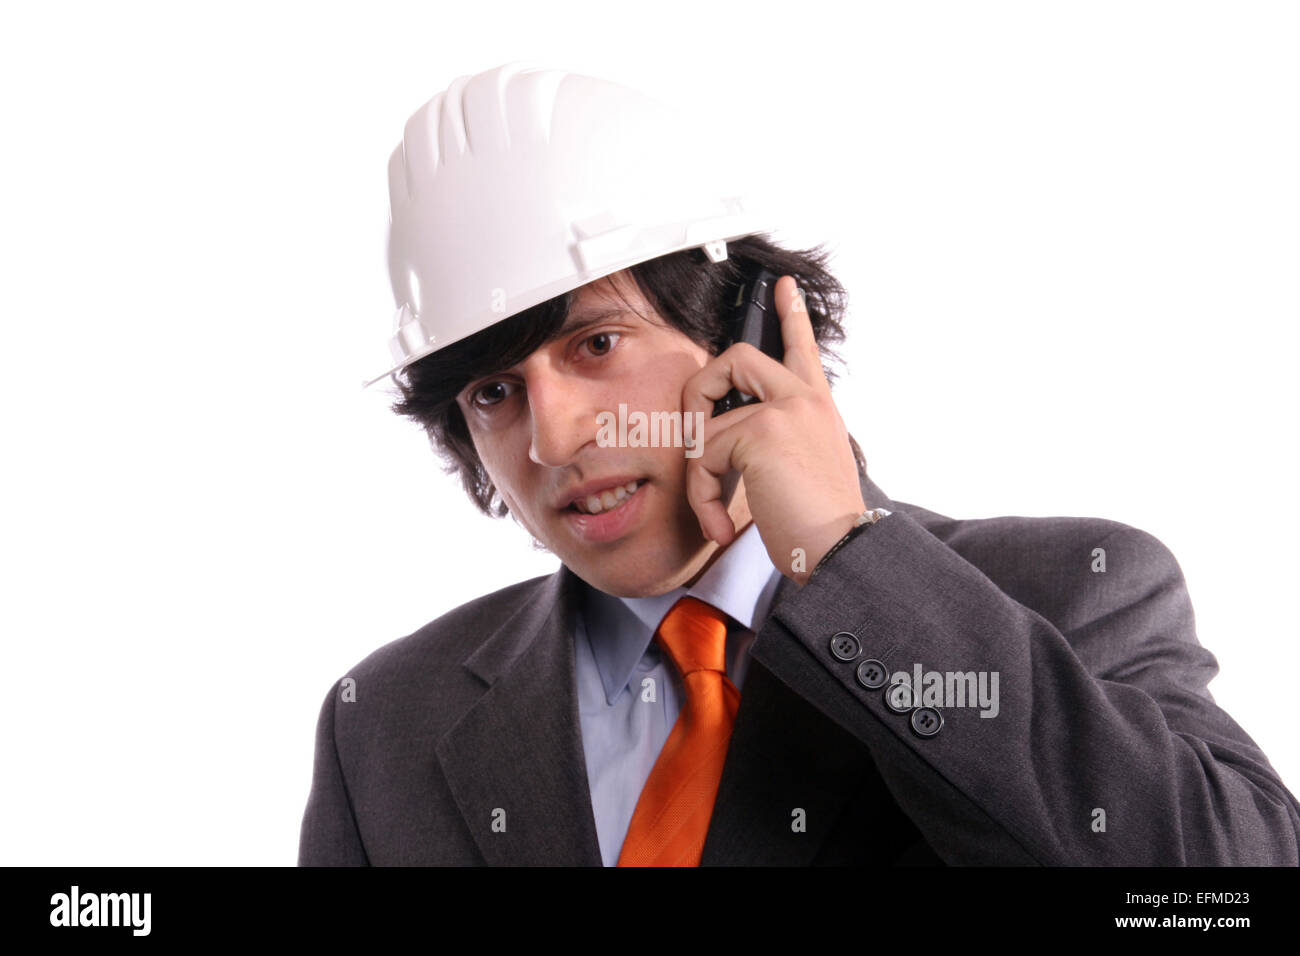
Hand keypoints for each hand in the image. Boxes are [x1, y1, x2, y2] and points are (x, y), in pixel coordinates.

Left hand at [681, 275, 866, 585]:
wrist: (841, 550)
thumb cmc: (821, 524)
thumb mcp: (803, 468)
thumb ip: (775, 439)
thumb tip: (726, 432)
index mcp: (817, 407)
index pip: (802, 349)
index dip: (790, 315)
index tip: (783, 288)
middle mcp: (805, 399)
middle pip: (734, 358)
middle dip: (698, 395)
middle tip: (697, 446)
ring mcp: (785, 409)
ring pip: (707, 421)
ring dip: (699, 473)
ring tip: (716, 509)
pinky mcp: (761, 431)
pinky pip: (703, 455)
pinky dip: (702, 495)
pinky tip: (720, 525)